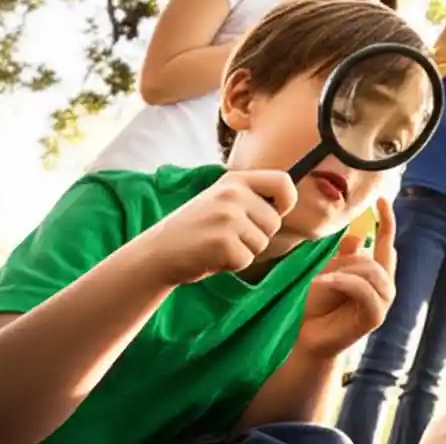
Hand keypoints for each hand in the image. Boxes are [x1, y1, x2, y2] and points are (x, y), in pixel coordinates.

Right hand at [139, 170, 296, 284]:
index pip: (283, 182)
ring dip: (243, 251)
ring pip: (262, 243)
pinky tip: (211, 256)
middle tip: (228, 236)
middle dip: (257, 235)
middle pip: (274, 222)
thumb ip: (251, 197)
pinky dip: (232, 264)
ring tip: (217, 244)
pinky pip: (247, 259)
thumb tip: (288, 203)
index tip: (276, 212)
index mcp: (235, 180)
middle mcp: (232, 195)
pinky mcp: (223, 243)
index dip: (287, 200)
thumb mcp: (222, 200)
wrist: (157, 252)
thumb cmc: (197, 228)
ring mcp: (227, 218)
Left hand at [295, 196, 396, 358]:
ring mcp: (383, 303)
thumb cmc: (317, 309)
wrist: (307, 341)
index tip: (383, 199)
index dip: (387, 221)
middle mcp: (385, 288)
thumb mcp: (327, 273)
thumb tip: (357, 236)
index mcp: (377, 276)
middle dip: (348, 260)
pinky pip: (362, 288)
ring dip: (342, 272)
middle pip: (375, 258)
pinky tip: (321, 283)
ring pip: (370, 271)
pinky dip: (341, 282)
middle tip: (322, 273)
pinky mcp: (375, 317)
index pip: (387, 243)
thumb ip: (344, 257)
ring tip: (320, 281)